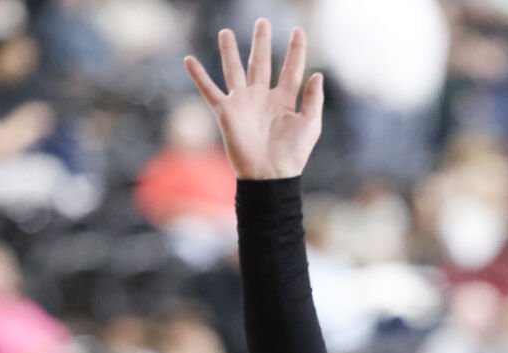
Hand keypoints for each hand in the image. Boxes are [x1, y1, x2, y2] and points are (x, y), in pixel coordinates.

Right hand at [184, 20, 323, 180]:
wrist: (269, 175)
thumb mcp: (310, 125)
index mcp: (284, 101)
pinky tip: (189, 61)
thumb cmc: (292, 155)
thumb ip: (313, 100)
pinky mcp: (226, 112)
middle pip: (260, 63)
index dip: (296, 51)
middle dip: (261, 43)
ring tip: (226, 33)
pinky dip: (199, 76)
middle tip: (261, 22)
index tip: (298, 30)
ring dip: (229, 51)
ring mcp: (243, 103)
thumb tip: (317, 74)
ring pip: (234, 70)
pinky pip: (209, 90)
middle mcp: (262, 98)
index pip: (291, 69)